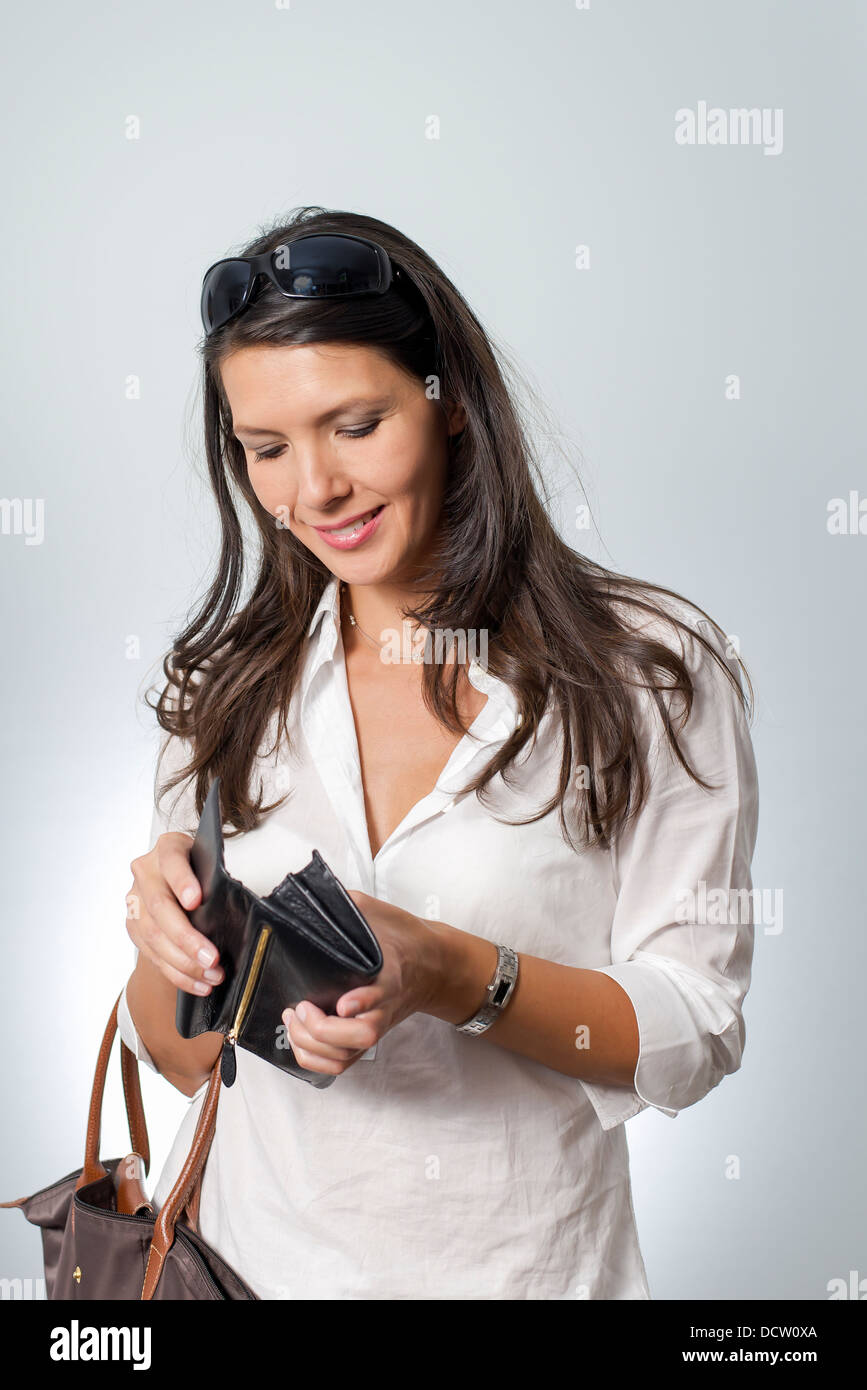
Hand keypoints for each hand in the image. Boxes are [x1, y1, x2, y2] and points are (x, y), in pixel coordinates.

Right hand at [126, 833, 225, 994]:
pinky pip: (152, 955)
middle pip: (160, 908)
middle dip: (187, 938)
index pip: (172, 862)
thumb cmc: (201, 870)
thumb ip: (215, 880)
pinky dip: (177, 974)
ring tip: (212, 975)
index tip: (196, 901)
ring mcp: (135, 901)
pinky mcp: (133, 927)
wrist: (175, 877)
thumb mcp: (209, 864)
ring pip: (153, 937)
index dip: (183, 882)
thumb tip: (235, 913)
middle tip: (212, 958)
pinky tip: (199, 983)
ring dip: (184, 963)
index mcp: (167, 848)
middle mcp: (146, 873)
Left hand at [281, 890, 441, 1075]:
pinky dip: (314, 1059)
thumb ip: (347, 905)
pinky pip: (341, 1064)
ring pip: (348, 1055)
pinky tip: (298, 1037)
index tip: (344, 1003)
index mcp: (391, 973)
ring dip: (312, 1045)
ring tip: (294, 1018)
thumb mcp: (377, 911)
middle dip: (323, 1029)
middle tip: (301, 1006)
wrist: (432, 964)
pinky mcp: (366, 1039)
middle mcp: (385, 1006)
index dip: (363, 1002)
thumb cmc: (399, 936)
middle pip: (363, 1034)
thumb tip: (315, 892)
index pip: (381, 992)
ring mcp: (376, 1025)